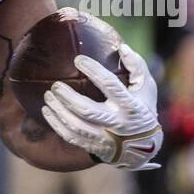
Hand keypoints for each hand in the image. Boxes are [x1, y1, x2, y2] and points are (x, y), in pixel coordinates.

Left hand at [42, 44, 162, 169]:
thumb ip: (137, 67)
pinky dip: (56, 125)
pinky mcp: (94, 146)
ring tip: (48, 96)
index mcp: (130, 106)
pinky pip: (70, 137)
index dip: (94, 71)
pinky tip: (47, 111)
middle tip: (55, 85)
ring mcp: (104, 137)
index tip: (78, 60)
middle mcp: (117, 123)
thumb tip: (122, 47)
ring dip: (58, 111)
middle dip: (68, 97)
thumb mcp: (146, 87)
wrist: (144, 146)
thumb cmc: (142, 108)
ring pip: (76, 126)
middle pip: (87, 110)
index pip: (110, 85)